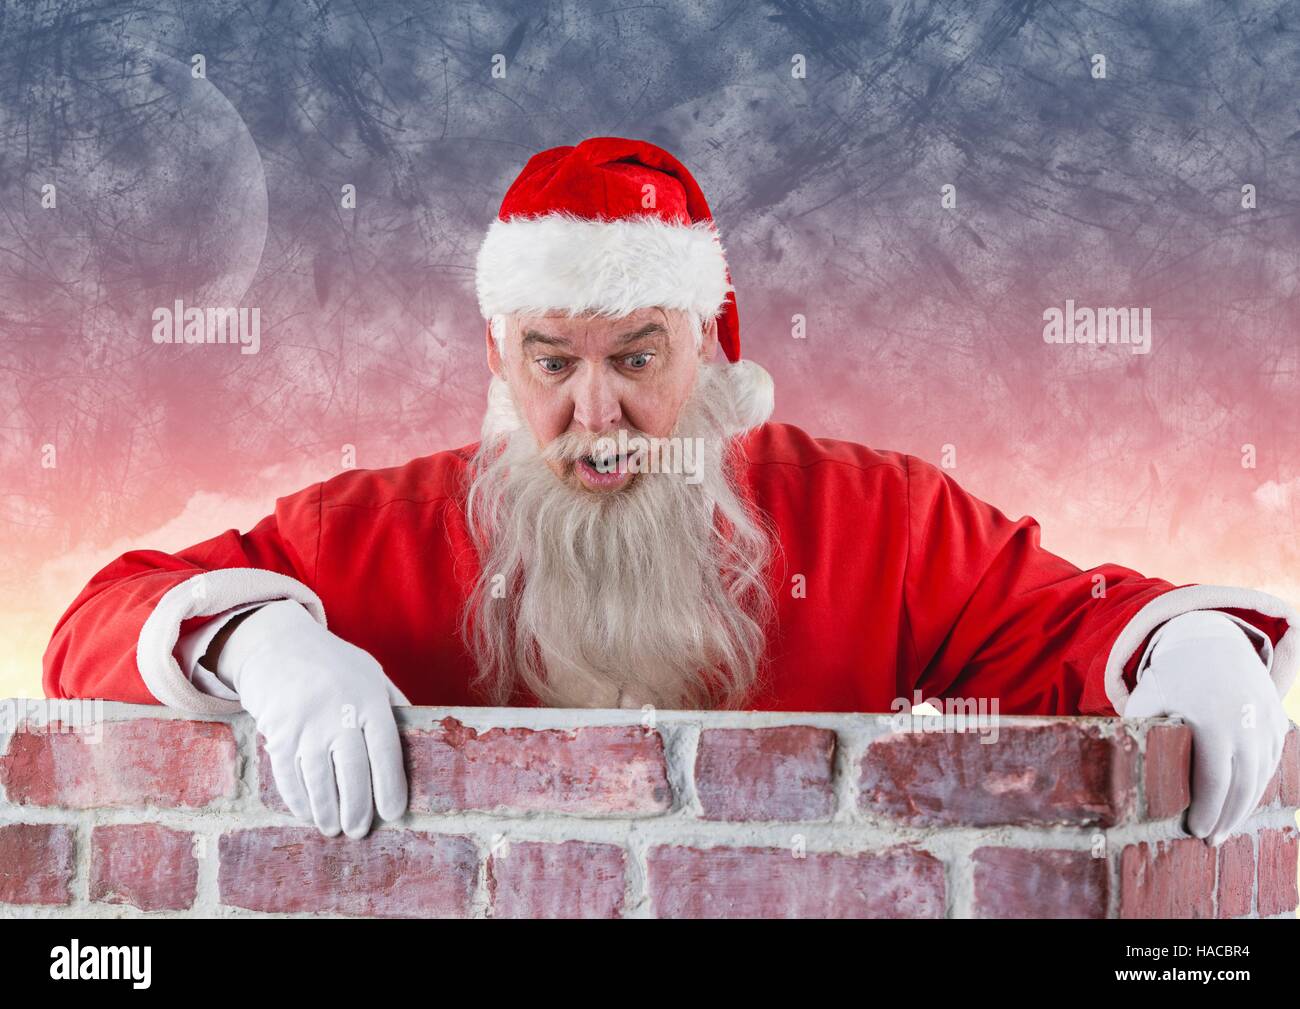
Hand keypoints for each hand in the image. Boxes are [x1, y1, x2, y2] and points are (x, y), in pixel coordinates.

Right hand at [218, 599, 409, 837]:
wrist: (279, 645)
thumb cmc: (333, 664)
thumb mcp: (371, 673)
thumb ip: (392, 704)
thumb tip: (420, 734)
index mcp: (369, 699)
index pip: (386, 749)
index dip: (390, 785)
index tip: (393, 813)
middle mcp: (339, 712)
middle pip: (352, 771)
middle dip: (357, 807)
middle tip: (359, 830)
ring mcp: (306, 723)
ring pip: (318, 778)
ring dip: (326, 810)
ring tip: (333, 829)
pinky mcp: (277, 731)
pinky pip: (287, 774)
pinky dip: (298, 799)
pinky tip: (308, 813)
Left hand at [1125, 610, 1287, 845]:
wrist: (1212, 643)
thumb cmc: (1171, 678)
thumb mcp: (1148, 698)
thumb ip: (1138, 731)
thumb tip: (1119, 768)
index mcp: (1211, 720)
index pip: (1214, 780)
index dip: (1207, 810)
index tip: (1195, 831)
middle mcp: (1245, 723)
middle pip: (1242, 787)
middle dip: (1227, 819)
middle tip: (1211, 842)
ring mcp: (1267, 723)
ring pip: (1261, 779)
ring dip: (1244, 809)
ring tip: (1224, 830)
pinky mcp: (1278, 723)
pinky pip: (1272, 764)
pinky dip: (1258, 788)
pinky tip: (1240, 804)